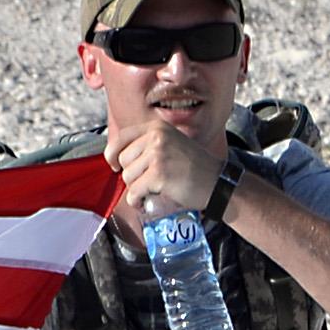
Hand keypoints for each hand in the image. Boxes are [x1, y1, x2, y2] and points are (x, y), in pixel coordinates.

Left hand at [104, 116, 225, 218]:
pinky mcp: (158, 174)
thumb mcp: (171, 143)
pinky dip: (137, 201)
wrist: (217, 181)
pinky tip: (147, 202)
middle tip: (147, 182)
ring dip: (136, 189)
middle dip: (131, 175)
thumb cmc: (195, 167)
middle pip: (123, 159)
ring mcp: (158, 154)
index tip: (114, 165)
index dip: (112, 153)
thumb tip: (116, 157)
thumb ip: (147, 145)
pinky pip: (134, 192)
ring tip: (152, 190)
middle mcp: (156, 137)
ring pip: (127, 177)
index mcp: (157, 127)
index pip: (121, 137)